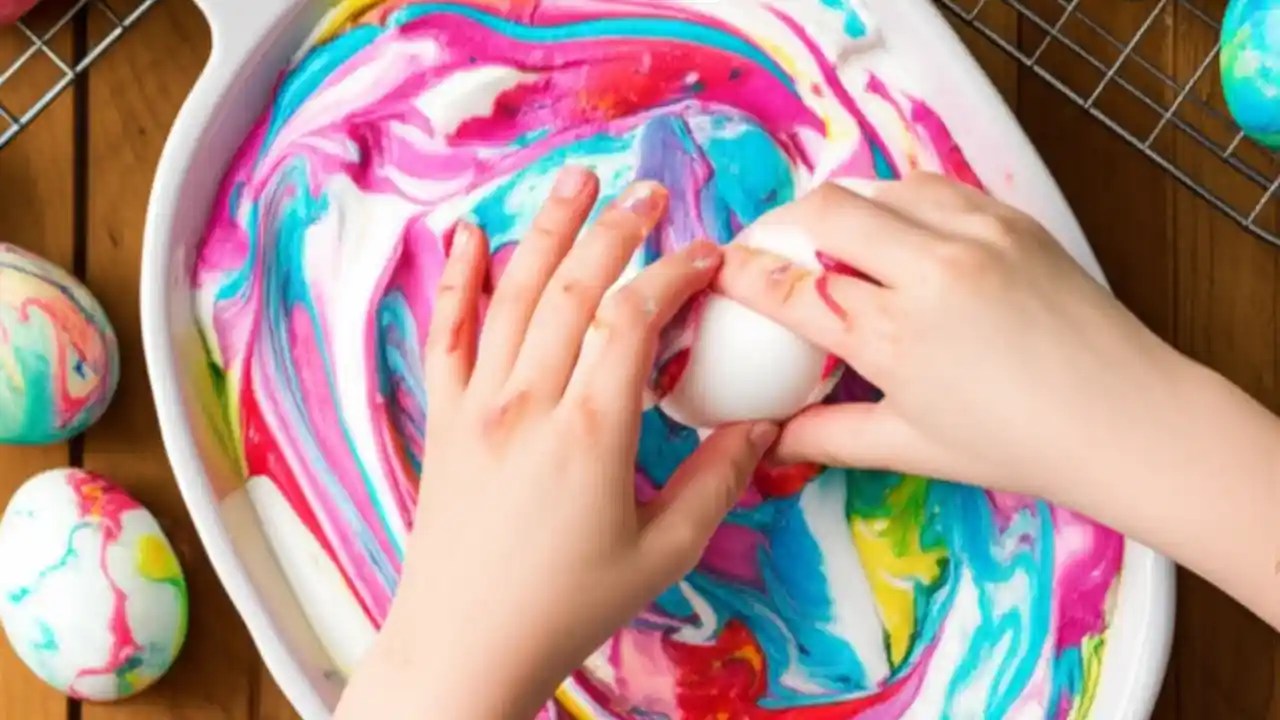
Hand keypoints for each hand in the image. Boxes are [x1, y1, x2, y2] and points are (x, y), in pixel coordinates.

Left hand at [336, 168, 777, 719]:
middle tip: (650, 195)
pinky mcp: (444, 421)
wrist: (465, 646)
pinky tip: (468, 238)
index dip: (673, 275)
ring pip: (514, 294)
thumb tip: (760, 428)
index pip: (634, 319)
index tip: (704, 257)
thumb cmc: (566, 610)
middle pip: (576, 288)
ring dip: (547, 230)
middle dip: (617, 231)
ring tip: (576, 181)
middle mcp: (529, 403)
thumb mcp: (662, 554)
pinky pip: (446, 336)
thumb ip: (716, 483)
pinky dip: (457, 281)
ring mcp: (478, 407)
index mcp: (590, 432)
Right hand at [716, 172, 1183, 495]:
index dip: (742, 275)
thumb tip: (769, 442)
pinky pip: (932, 185)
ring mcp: (974, 234)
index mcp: (894, 337)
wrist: (1126, 417)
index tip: (722, 271)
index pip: (791, 288)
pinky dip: (901, 200)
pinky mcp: (1010, 217)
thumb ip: (827, 437)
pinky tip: (902, 231)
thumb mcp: (910, 448)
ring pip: (878, 186)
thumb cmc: (1017, 445)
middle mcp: (928, 271)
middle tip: (780, 251)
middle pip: (823, 212)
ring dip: (848, 209)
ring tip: (844, 243)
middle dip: (784, 226)